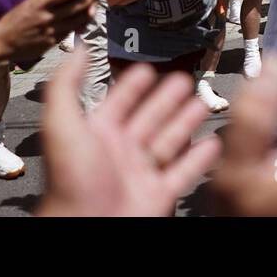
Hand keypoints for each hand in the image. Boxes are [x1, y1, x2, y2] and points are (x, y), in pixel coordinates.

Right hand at [0, 0, 96, 64]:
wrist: (2, 42)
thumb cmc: (15, 19)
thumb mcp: (28, 3)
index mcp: (39, 5)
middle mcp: (47, 18)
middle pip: (76, 7)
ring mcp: (51, 31)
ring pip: (78, 20)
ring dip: (89, 12)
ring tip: (93, 6)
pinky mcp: (53, 43)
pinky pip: (71, 31)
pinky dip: (80, 24)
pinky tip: (84, 20)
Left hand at [40, 49, 220, 216]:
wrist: (87, 228)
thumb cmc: (71, 181)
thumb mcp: (63, 123)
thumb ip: (67, 84)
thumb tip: (76, 48)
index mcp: (97, 134)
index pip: (119, 101)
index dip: (132, 84)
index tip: (147, 68)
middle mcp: (120, 151)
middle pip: (149, 118)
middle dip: (167, 99)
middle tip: (184, 80)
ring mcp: (141, 173)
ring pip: (169, 141)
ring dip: (186, 122)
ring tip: (203, 104)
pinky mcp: (159, 194)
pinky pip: (183, 172)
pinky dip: (199, 158)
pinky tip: (212, 143)